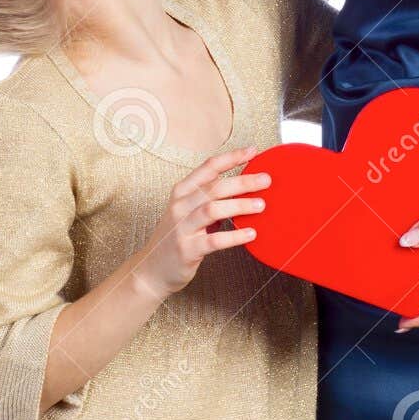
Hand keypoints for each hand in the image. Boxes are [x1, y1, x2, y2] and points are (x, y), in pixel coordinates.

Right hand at [136, 147, 269, 297]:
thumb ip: (210, 197)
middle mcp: (180, 206)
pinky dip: (234, 236)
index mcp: (182, 191)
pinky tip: (250, 233)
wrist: (152, 269)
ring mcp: (182, 227)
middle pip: (214, 187)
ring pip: (212, 209)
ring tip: (261, 205)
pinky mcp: (187, 249)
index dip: (231, 157)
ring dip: (239, 205)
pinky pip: (214, 240)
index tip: (252, 151)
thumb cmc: (177, 235)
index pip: (209, 167)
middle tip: (266, 180)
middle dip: (243, 181)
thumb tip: (245, 184)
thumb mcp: (188, 210)